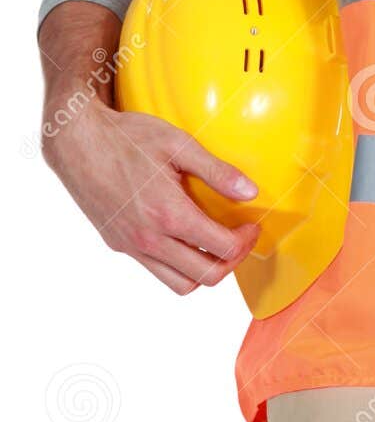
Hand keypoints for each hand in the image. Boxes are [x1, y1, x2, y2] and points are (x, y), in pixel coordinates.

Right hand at [43, 100, 259, 295]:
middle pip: (206, 276)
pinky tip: (182, 237)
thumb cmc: (128, 137)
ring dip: (203, 270)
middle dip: (232, 260)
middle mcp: (149, 238)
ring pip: (180, 283)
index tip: (251, 226)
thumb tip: (251, 192)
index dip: (246, 240)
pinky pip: (156, 270)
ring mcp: (131, 246)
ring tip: (213, 244)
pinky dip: (177, 265)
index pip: (222, 248)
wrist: (77, 141)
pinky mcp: (118, 244)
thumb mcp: (179, 144)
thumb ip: (217, 171)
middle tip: (239, 238)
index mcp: (168, 214)